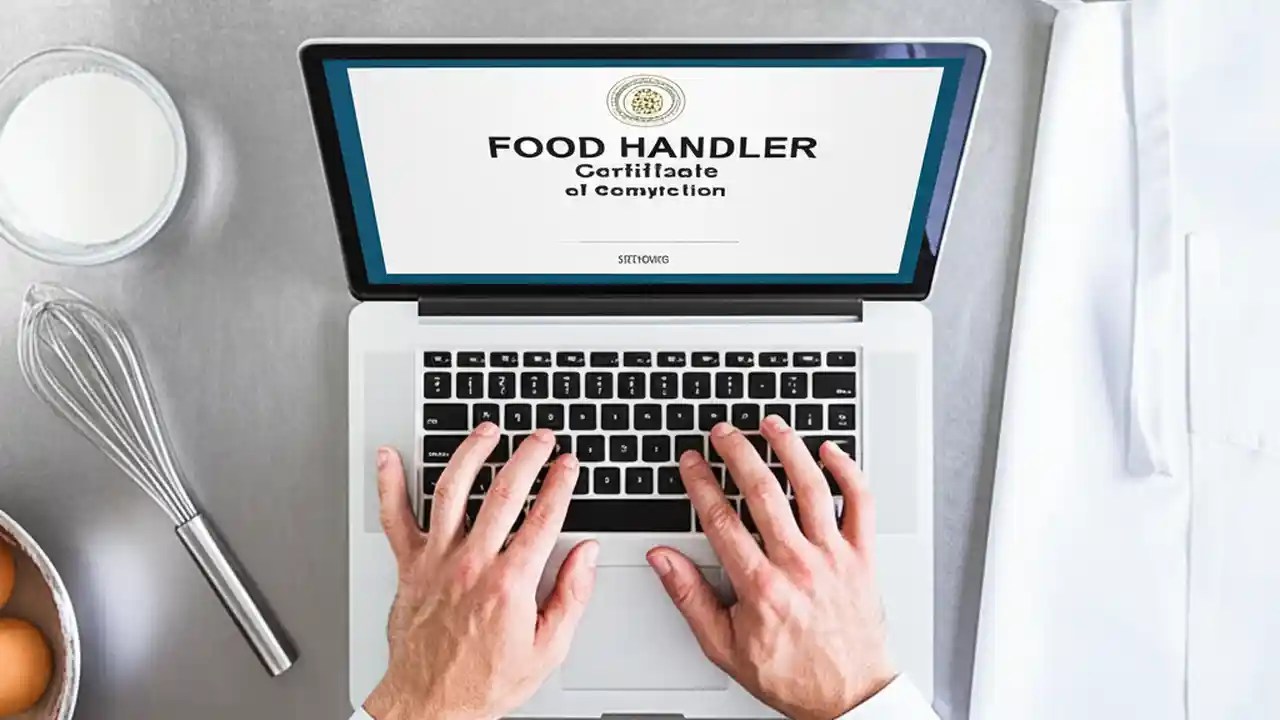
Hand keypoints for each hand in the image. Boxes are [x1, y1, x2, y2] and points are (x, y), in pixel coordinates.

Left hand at [364, 425, 598, 719]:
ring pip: (453, 491)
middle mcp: (472, 564)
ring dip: (472, 453)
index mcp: (510, 584)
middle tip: (541, 439)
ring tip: (488, 431)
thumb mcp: (548, 650)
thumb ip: (571, 596)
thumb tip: (586, 555)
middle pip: (503, 493)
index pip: (543, 517)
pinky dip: (390, 484)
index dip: (561, 484)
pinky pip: (395, 518)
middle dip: (528, 456)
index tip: (569, 465)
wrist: (430, 705)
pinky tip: (389, 458)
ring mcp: (437, 561)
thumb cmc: (484, 682)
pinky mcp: (409, 566)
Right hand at [647, 416, 893, 719]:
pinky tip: (830, 451)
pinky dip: (847, 471)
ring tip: (770, 425)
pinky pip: (860, 503)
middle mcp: (798, 565)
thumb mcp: (724, 647)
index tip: (691, 463)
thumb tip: (663, 560)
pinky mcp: (862, 557)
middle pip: (763, 492)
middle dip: (737, 453)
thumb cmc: (790, 675)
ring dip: (788, 448)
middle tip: (722, 433)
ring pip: (810, 487)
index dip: (701, 484)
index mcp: (760, 586)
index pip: (721, 519)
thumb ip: (690, 598)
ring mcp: (833, 557)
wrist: (848, 696)